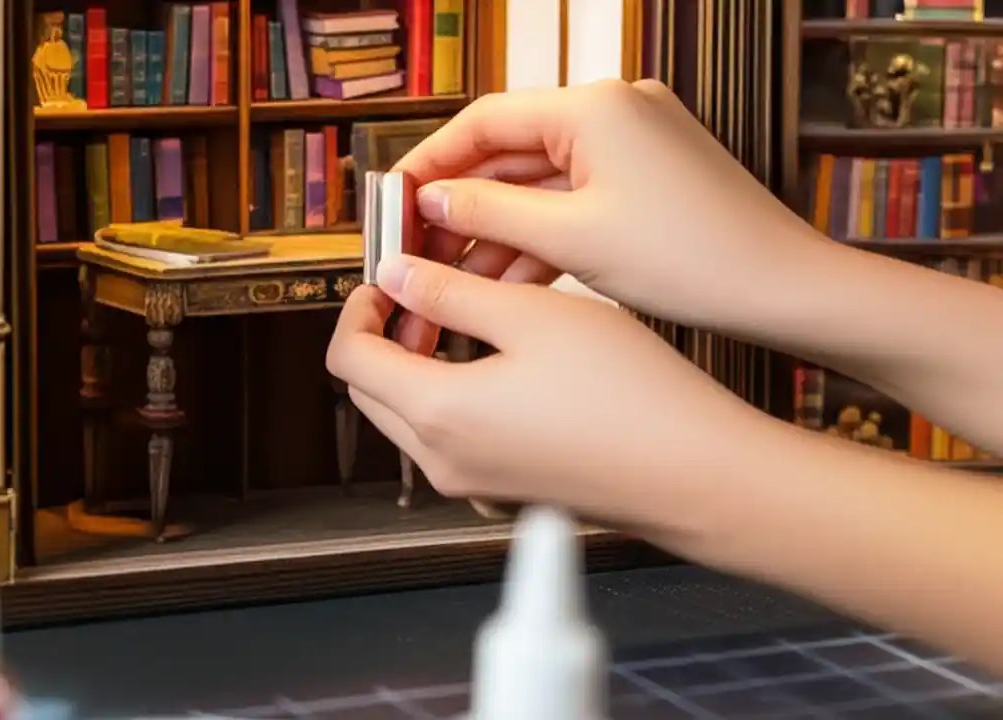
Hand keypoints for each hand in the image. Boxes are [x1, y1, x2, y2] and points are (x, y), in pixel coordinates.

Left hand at [327, 254, 775, 542]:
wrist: (696, 475)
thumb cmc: (630, 397)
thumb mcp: (531, 317)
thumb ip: (449, 293)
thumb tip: (396, 278)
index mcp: (438, 415)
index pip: (349, 359)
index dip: (357, 308)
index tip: (385, 276)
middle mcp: (443, 460)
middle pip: (371, 390)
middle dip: (384, 334)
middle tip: (422, 290)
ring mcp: (472, 483)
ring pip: (409, 414)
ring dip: (417, 363)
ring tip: (467, 315)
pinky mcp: (503, 488)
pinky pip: (450, 436)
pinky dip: (451, 393)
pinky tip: (499, 358)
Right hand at [390, 80, 827, 352]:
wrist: (781, 291)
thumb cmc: (689, 259)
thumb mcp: (570, 239)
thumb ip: (489, 214)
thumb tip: (428, 204)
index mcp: (594, 106)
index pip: (485, 120)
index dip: (432, 162)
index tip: (395, 201)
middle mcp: (614, 111)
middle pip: (511, 152)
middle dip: (461, 205)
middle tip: (415, 249)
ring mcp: (633, 145)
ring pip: (541, 185)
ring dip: (496, 231)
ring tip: (452, 281)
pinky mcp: (647, 181)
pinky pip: (574, 201)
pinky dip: (539, 238)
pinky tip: (503, 281)